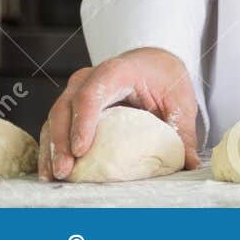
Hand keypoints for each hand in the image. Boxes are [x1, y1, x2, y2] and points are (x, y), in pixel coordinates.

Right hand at [38, 47, 199, 180]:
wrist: (154, 63)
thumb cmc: (166, 80)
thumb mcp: (180, 102)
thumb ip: (182, 133)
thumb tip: (188, 164)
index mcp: (119, 71)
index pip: (94, 92)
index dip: (84, 121)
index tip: (81, 149)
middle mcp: (91, 77)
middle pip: (67, 106)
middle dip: (62, 140)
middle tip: (65, 171)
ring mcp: (77, 89)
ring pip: (55, 116)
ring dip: (51, 148)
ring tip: (54, 176)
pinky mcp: (72, 105)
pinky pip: (55, 125)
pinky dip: (51, 147)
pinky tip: (50, 170)